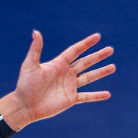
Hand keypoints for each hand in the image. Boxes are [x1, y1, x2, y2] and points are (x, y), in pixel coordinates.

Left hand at [0, 31, 114, 129]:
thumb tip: (35, 31)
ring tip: (113, 67)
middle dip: (98, 56)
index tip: (97, 36)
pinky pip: (86, 97)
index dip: (86, 44)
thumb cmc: (25, 85)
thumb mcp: (30, 65)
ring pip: (89, 77)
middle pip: (85, 62)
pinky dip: (96, 96)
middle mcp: (66, 74)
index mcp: (58, 64)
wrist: (24, 106)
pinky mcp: (70, 99)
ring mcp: (69, 86)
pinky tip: (107, 94)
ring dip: (101, 72)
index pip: (75, 51)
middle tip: (110, 49)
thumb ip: (35, 49)